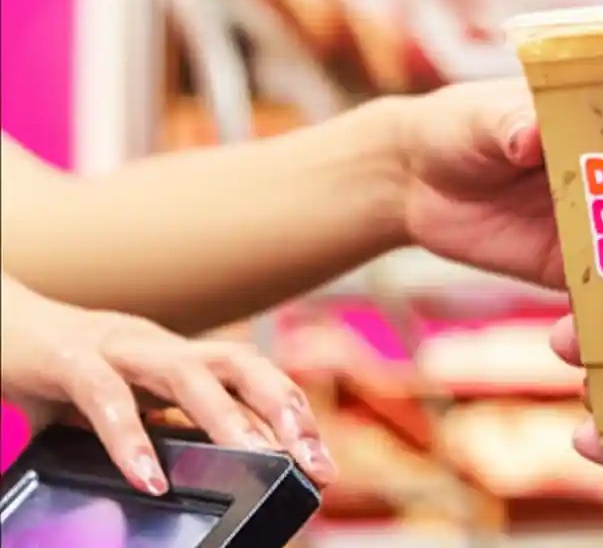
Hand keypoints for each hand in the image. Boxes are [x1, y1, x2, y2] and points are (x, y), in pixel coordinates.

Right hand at [0, 277, 335, 494]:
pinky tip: (150, 478)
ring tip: (260, 459)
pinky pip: (107, 398)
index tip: (322, 458)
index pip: (252, 377)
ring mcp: (118, 347)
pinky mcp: (69, 359)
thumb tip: (183, 479)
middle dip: (285, 410)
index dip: (292, 412)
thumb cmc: (58, 370)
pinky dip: (131, 439)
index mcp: (178, 356)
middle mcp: (160, 345)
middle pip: (241, 365)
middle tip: (314, 460)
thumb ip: (155, 430)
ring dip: (228, 418)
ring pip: (189, 373)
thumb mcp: (120, 404)